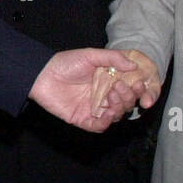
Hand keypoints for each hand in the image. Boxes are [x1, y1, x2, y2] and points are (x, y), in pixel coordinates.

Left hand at [29, 48, 145, 132]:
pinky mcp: (83, 119)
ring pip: (116, 115)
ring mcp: (93, 108)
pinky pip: (100, 126)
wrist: (42, 74)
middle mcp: (103, 96)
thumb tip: (134, 66)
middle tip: (120, 86)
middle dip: (128, 97)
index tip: (140, 83)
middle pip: (126, 103)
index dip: (138, 89)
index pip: (130, 89)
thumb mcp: (91, 55)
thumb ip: (113, 58)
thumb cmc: (65, 63)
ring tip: (111, 94)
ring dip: (119, 107)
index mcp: (109, 82)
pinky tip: (107, 112)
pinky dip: (107, 122)